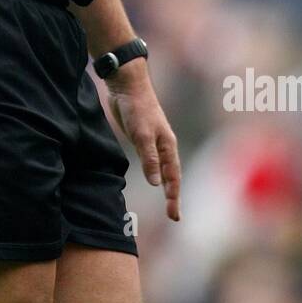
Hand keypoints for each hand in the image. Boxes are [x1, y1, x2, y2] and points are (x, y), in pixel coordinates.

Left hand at [105, 65, 180, 221]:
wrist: (127, 85)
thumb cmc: (137, 107)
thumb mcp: (142, 134)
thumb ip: (149, 158)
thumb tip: (155, 183)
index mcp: (168, 145)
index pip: (173, 177)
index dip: (174, 197)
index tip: (174, 216)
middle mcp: (164, 146)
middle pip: (171, 176)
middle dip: (174, 196)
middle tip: (174, 216)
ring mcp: (154, 142)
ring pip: (162, 169)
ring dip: (166, 186)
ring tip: (168, 203)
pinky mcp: (142, 138)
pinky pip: (152, 161)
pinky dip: (155, 173)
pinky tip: (153, 179)